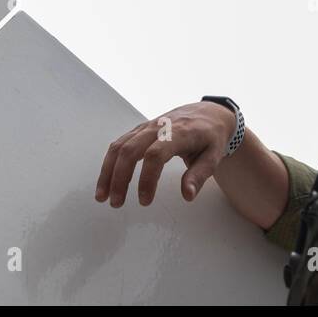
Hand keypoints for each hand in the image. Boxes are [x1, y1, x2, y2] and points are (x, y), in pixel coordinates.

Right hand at [94, 102, 236, 207]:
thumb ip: (200, 175)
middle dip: (119, 178)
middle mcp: (158, 127)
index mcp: (179, 133)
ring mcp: (146, 126)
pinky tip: (106, 180)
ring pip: (119, 146)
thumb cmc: (211, 137)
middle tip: (116, 203)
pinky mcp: (139, 130)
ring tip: (103, 196)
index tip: (145, 201)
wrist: (208, 113)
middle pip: (130, 150)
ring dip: (108, 171)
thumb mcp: (214, 156)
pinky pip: (119, 144)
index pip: (155, 154)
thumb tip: (187, 195)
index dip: (147, 178)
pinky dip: (109, 163)